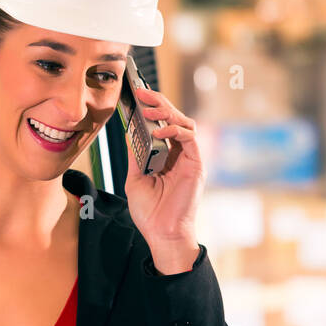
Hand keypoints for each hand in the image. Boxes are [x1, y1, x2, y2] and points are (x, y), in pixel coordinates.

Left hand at [124, 87, 203, 269]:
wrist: (162, 233)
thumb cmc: (150, 213)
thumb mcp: (135, 179)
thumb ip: (135, 157)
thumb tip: (129, 134)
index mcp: (165, 157)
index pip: (160, 126)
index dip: (150, 110)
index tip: (135, 98)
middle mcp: (179, 155)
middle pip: (173, 119)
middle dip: (158, 103)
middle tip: (141, 92)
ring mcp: (189, 158)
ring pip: (184, 123)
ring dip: (166, 112)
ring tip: (149, 108)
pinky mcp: (196, 163)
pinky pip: (189, 137)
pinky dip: (174, 130)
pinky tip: (159, 130)